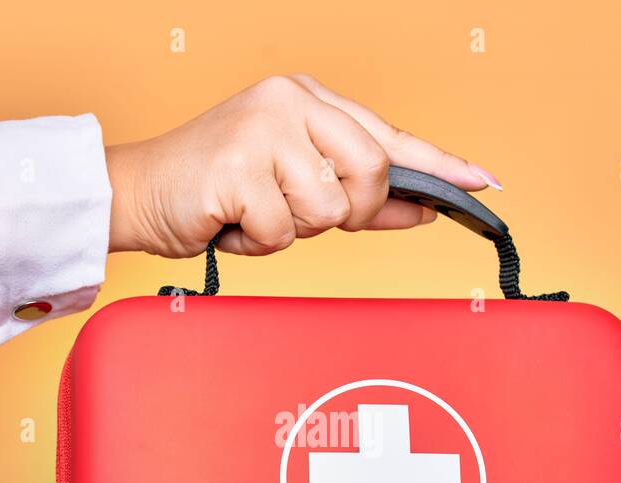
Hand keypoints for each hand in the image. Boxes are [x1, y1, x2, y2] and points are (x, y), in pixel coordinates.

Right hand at [104, 74, 501, 257]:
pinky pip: (282, 230)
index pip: (388, 136)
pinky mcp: (238, 164)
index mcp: (307, 100)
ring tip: (252, 211)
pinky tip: (230, 220)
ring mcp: (262, 127)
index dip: (439, 165)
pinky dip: (257, 242)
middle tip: (296, 211)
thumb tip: (420, 210)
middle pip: (370, 172)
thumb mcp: (294, 191)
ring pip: (327, 209)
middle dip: (345, 211)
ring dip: (290, 230)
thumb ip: (357, 199)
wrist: (138, 194)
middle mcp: (289, 102)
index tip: (482, 182)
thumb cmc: (216, 191)